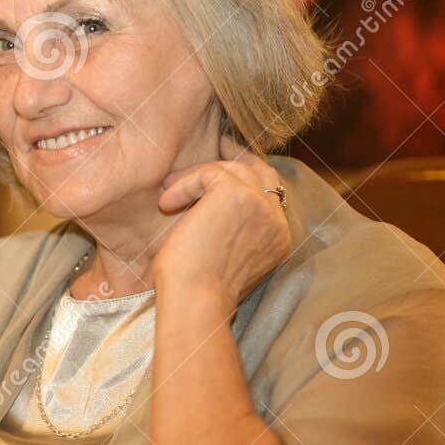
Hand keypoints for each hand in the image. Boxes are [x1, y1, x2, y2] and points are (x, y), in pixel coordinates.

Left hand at [152, 135, 291, 316]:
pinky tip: (166, 205)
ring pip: (232, 169)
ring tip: (169, 190)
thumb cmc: (195, 288)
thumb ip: (228, 227)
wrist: (194, 301)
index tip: (226, 161)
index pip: (270, 193)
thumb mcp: (221, 254)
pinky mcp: (237, 194)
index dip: (249, 174)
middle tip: (217, 143)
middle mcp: (277, 221)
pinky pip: (209, 173)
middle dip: (238, 155)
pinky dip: (183, 185)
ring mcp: (261, 206)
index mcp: (278, 238)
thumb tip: (203, 203)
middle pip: (261, 172)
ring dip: (197, 175)